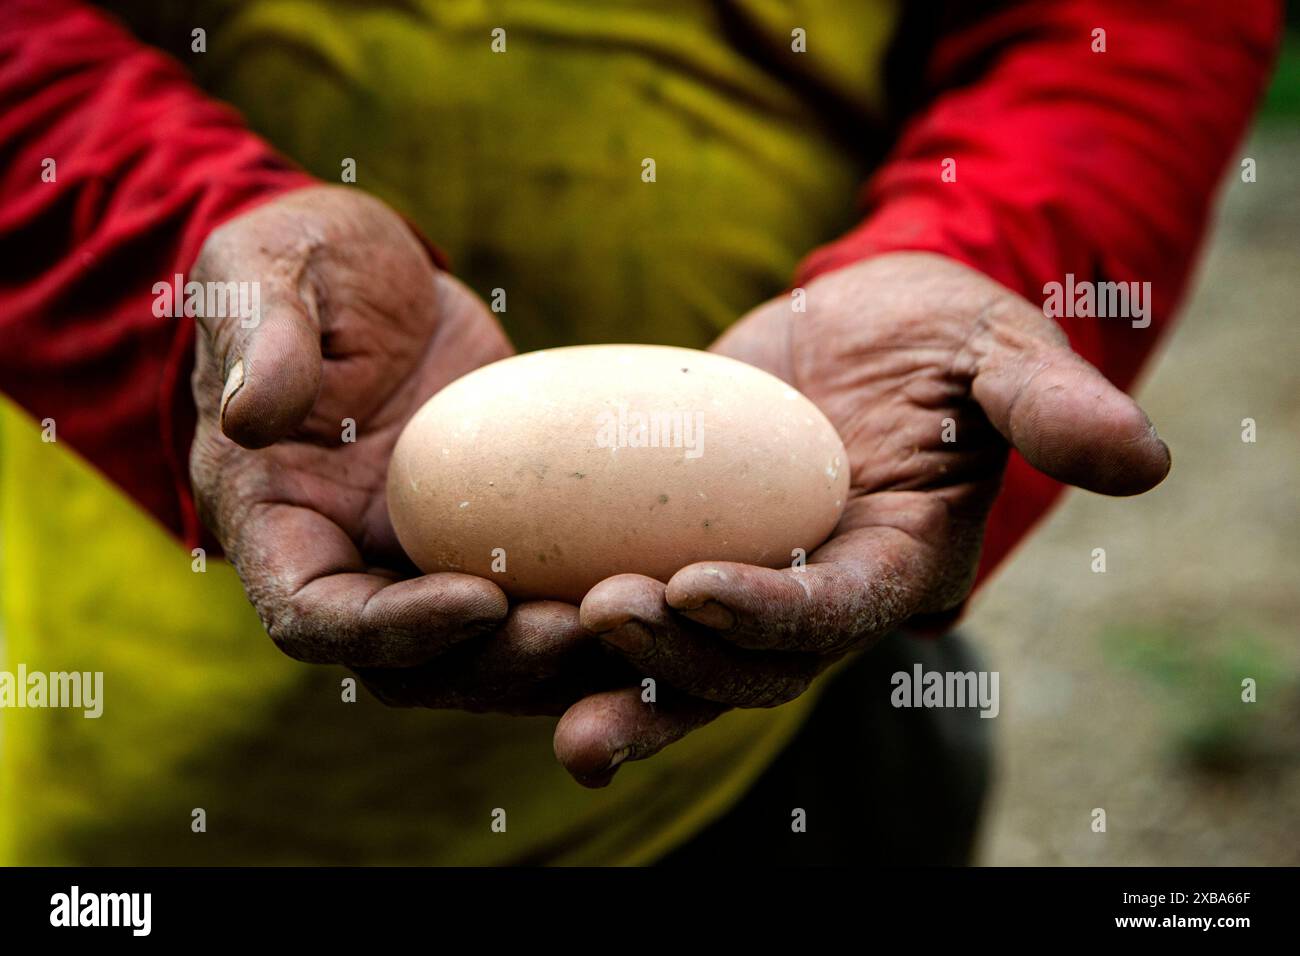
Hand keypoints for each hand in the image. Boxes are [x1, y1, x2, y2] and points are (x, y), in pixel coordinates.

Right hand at [190, 186, 624, 714]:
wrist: (382, 274)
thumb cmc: (306, 260)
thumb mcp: (268, 269)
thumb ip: (259, 335)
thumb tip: (252, 415)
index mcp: (275, 521)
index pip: (315, 616)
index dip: (393, 630)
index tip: (480, 601)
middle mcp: (350, 560)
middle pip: (419, 663)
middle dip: (502, 661)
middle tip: (589, 629)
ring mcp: (428, 555)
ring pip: (494, 647)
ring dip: (565, 649)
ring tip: (648, 614)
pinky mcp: (497, 535)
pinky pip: (545, 586)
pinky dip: (600, 597)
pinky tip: (670, 579)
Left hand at [558, 252, 1170, 780]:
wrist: (862, 322)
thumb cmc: (939, 333)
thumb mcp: (997, 349)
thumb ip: (1050, 404)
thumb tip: (1143, 460)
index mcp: (899, 562)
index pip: (841, 613)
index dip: (776, 615)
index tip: (695, 587)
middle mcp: (820, 596)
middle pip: (749, 663)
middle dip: (677, 656)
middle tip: (599, 615)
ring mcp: (749, 582)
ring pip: (680, 660)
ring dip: (612, 672)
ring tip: (529, 652)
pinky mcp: (685, 553)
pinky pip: (629, 604)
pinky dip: (571, 626)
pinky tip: (498, 613)